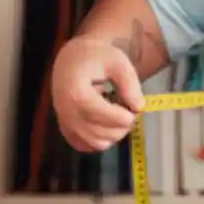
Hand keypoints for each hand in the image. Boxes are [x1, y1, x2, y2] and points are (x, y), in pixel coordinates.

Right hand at [50, 36, 144, 152]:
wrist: (73, 59)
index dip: (124, 116)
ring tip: (114, 114)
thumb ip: (130, 84)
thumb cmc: (96, 58)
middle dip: (122, 125)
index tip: (133, 108)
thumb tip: (139, 106)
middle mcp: (66, 111)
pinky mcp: (66, 130)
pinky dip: (102, 139)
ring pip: (97, 144)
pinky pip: (87, 146)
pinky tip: (105, 122)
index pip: (104, 116)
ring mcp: (64, 123)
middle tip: (127, 109)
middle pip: (102, 133)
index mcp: (76, 92)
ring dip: (114, 133)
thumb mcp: (118, 62)